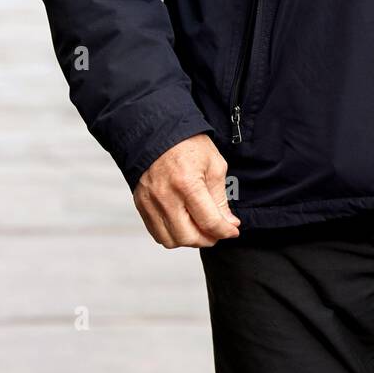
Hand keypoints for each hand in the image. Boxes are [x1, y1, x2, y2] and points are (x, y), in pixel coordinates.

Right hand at [133, 133, 241, 247]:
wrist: (158, 132)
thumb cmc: (188, 144)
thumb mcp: (214, 165)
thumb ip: (221, 198)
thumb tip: (229, 223)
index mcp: (187, 183)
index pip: (209, 222)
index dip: (225, 231)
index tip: (233, 231)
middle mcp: (166, 197)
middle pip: (188, 237)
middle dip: (208, 239)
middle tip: (217, 231)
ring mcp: (150, 203)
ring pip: (171, 240)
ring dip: (189, 240)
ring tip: (200, 228)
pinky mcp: (141, 205)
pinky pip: (156, 233)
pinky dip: (172, 235)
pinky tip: (183, 224)